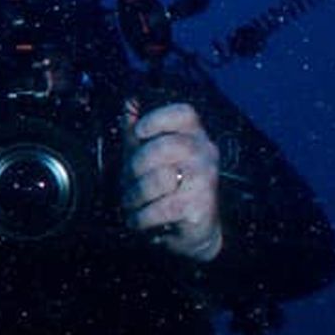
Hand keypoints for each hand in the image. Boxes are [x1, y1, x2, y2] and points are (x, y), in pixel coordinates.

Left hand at [123, 100, 222, 261]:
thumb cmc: (166, 189)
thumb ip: (136, 133)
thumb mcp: (148, 158)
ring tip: (134, 203)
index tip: (139, 132)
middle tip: (129, 180)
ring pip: (159, 179)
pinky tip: (141, 220)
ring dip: (135, 196)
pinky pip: (159, 208)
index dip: (158, 119)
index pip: (184, 114)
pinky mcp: (200, 207)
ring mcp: (205, 180)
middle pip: (164, 146)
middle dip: (136, 166)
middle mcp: (205, 153)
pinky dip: (141, 218)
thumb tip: (129, 103)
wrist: (194, 231)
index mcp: (193, 136)